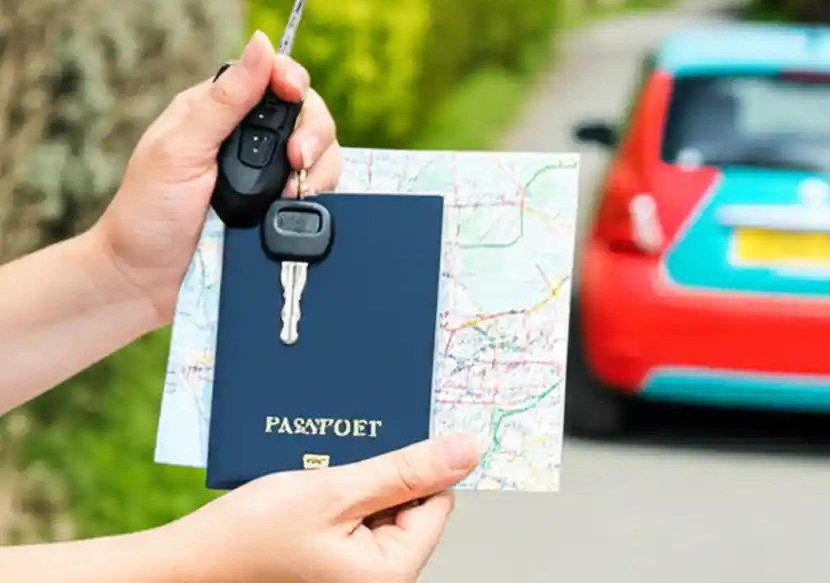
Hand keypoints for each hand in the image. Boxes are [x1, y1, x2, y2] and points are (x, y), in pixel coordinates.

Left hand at [92, 31, 341, 323]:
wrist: (145, 280)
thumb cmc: (148, 212)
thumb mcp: (181, 148)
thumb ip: (226, 99)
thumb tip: (261, 43)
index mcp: (217, 110)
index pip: (271, 77)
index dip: (292, 80)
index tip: (295, 93)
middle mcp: (248, 137)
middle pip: (307, 113)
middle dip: (313, 132)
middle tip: (297, 158)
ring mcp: (269, 173)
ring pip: (321, 152)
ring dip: (317, 168)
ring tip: (292, 191)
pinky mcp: (282, 206)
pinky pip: (319, 190)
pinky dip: (317, 195)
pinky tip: (299, 205)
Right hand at [164, 432, 481, 582]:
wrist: (182, 568)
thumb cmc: (246, 538)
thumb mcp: (333, 490)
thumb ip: (404, 470)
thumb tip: (466, 451)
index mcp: (389, 574)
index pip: (437, 504)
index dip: (412, 469)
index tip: (383, 443)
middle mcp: (377, 582)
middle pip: (409, 509)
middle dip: (379, 478)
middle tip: (335, 464)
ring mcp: (351, 578)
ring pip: (377, 513)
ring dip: (354, 487)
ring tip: (314, 480)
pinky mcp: (330, 570)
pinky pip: (351, 525)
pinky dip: (335, 502)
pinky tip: (304, 494)